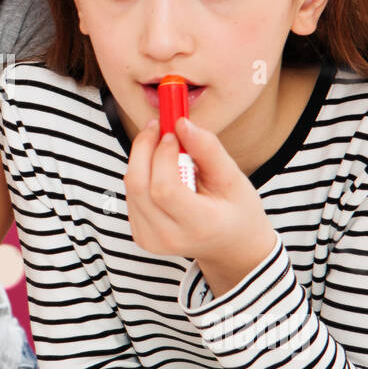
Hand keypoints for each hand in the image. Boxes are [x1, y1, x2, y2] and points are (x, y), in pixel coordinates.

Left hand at [124, 115, 276, 280]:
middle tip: (156, 127)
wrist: (231, 245)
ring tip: (163, 146)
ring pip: (131, 188)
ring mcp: (151, 240)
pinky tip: (160, 169)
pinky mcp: (141, 236)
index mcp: (199, 226)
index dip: (162, 155)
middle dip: (143, 149)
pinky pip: (131, 195)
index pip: (165, 189)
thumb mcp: (233, 178)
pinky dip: (141, 174)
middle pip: (139, 187)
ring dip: (141, 159)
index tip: (171, 133)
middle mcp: (169, 238)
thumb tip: (182, 123)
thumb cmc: (236, 210)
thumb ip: (208, 150)